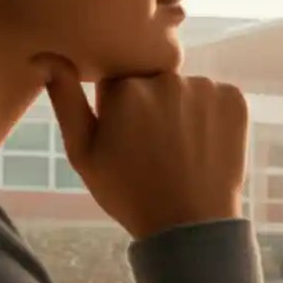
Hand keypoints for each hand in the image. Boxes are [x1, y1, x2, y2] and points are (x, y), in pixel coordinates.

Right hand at [39, 57, 247, 239]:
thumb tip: (47, 57)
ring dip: (186, 110)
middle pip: (156, 83)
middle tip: (159, 150)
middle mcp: (167, 80)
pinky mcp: (235, 101)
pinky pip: (218, 98)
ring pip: (188, 91)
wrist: (190, 225)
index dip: (123, 111)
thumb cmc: (130, 193)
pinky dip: (214, 116)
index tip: (131, 139)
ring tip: (185, 151)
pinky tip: (207, 146)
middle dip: (155, 107)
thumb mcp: (83, 153)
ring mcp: (205, 89)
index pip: (120, 83)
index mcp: (125, 88)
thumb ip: (65, 100)